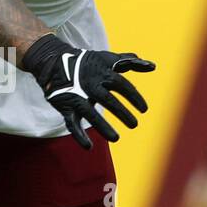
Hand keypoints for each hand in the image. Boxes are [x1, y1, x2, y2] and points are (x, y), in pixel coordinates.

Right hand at [22, 34, 154, 148]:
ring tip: (116, 138)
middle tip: (134, 125)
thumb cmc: (88, 63)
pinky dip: (78, 135)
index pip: (122, 85)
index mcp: (102, 73)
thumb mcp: (108, 59)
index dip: (134, 97)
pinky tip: (89, 146)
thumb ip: (130, 62)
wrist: (54, 63)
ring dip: (102, 127)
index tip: (144, 109)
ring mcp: (76, 96)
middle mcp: (89, 84)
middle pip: (107, 100)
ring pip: (89, 113)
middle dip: (122, 113)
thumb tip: (153, 66)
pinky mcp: (65, 106)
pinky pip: (71, 123)